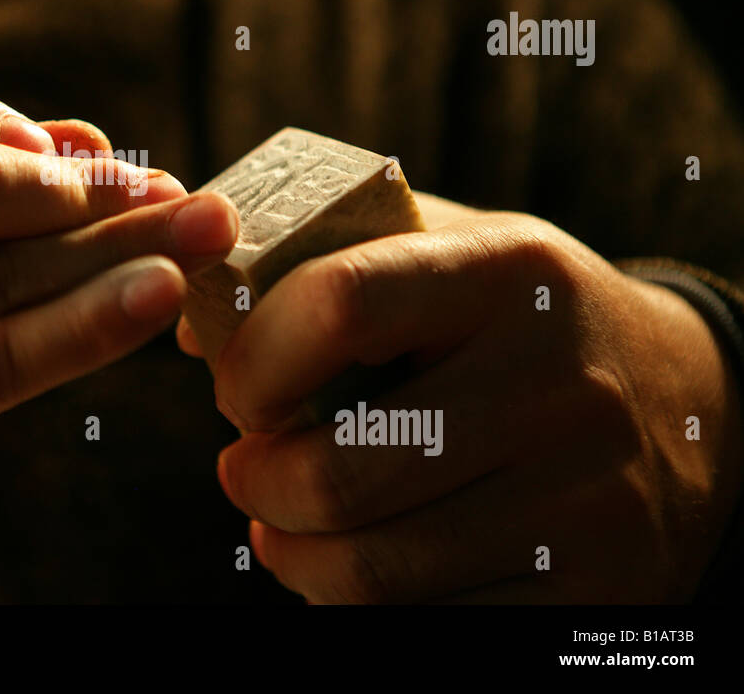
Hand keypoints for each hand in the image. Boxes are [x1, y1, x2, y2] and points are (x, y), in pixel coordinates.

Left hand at [185, 192, 742, 600]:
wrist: (688, 398)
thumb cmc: (520, 317)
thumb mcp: (450, 252)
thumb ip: (325, 264)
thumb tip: (190, 326)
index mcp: (508, 272)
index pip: (338, 304)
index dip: (253, 359)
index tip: (235, 387)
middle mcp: (558, 381)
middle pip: (343, 469)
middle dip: (257, 481)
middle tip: (241, 466)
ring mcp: (588, 494)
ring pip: (376, 569)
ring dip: (291, 556)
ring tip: (275, 525)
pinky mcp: (599, 585)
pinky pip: (431, 625)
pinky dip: (357, 609)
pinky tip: (345, 568)